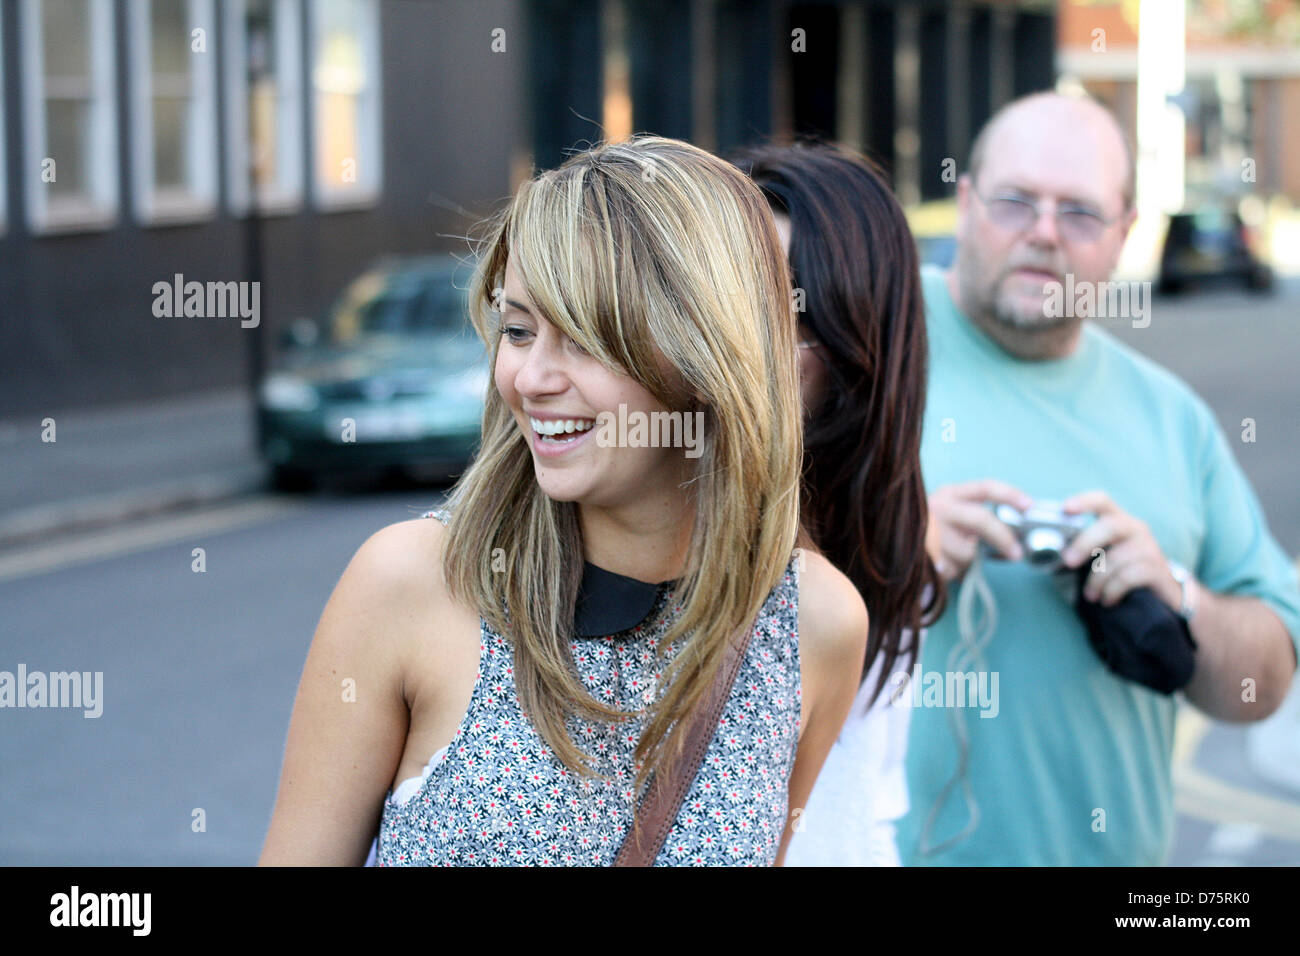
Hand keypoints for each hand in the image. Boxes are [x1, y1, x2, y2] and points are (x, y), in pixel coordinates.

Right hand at [925, 480, 1033, 582]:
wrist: (889, 545)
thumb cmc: (927, 531)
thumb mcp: (948, 516)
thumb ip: (975, 520)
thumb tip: (1011, 542)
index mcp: (948, 494)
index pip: (985, 488)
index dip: (1011, 495)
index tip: (1029, 506)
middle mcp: (938, 508)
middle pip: (981, 519)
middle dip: (1003, 538)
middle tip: (1016, 553)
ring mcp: (930, 532)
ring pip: (968, 552)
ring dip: (966, 561)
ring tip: (949, 557)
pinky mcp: (925, 556)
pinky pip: (953, 570)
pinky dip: (951, 573)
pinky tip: (939, 565)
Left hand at [1060, 490, 1183, 609]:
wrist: (1165, 594)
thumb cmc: (1123, 571)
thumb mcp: (1104, 555)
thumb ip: (1083, 549)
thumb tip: (1052, 553)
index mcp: (1118, 521)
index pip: (1103, 501)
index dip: (1084, 502)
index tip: (1066, 508)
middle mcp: (1136, 529)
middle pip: (1110, 526)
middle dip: (1085, 543)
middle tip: (1068, 561)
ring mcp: (1149, 548)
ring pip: (1116, 558)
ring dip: (1097, 580)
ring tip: (1091, 595)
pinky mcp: (1157, 570)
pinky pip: (1128, 578)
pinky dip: (1112, 591)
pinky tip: (1108, 600)